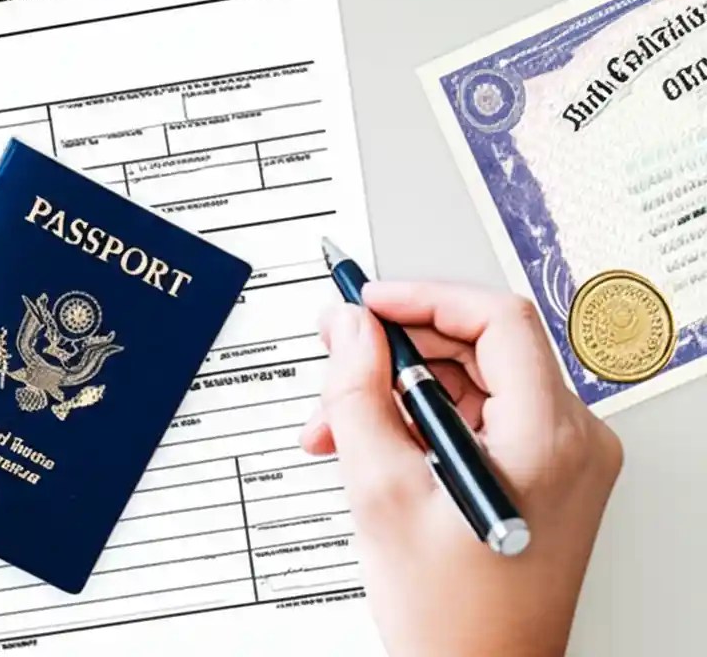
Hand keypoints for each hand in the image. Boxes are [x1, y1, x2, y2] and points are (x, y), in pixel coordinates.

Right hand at [301, 282, 622, 656]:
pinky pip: (483, 417)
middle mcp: (573, 441)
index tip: (369, 304)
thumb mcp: (380, 491)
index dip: (423, 299)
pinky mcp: (547, 475)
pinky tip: (375, 445)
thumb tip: (351, 330)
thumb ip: (357, 396)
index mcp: (547, 438)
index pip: (494, 319)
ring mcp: (564, 459)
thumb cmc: (450, 613)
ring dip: (401, 392)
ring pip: (475, 382)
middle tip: (339, 360)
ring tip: (341, 426)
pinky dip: (425, 420)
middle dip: (396, 354)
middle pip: (482, 347)